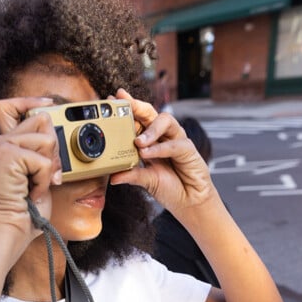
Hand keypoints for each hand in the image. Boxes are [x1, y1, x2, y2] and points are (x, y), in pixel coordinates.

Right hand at [0, 97, 61, 256]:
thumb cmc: (25, 209)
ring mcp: (3, 145)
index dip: (32, 101)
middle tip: (44, 175)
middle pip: (42, 119)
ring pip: (47, 139)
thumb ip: (43, 152)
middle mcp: (2, 140)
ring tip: (36, 185)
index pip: (12, 105)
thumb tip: (56, 133)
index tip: (48, 104)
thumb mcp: (39, 174)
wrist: (11, 228)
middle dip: (53, 148)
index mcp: (7, 144)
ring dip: (49, 168)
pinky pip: (44, 160)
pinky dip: (44, 180)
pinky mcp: (7, 155)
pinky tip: (32, 191)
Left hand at [110, 89, 215, 216]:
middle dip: (137, 105)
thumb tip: (112, 177)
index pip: (138, 119)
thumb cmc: (170, 188)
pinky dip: (159, 148)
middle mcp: (163, 136)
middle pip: (150, 113)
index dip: (126, 109)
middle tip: (123, 103)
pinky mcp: (188, 149)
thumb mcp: (146, 181)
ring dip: (150, 129)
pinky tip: (148, 153)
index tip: (112, 100)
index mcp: (150, 141)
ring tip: (137, 142)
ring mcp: (176, 140)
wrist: (189, 201)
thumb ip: (131, 175)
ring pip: (165, 121)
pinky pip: (174, 144)